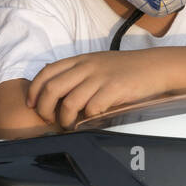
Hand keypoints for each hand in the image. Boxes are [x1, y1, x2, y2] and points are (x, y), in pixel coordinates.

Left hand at [27, 51, 156, 129]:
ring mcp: (100, 78)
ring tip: (69, 126)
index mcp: (80, 60)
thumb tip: (52, 84)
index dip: (34, 90)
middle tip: (49, 121)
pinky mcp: (115, 90)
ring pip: (70, 102)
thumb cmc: (124, 69)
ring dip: (65, 120)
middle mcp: (87, 66)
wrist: (154, 67)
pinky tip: (89, 122)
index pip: (47, 72)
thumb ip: (76, 71)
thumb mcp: (96, 62)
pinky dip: (87, 120)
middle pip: (53, 88)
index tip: (32, 105)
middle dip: (45, 109)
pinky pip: (92, 109)